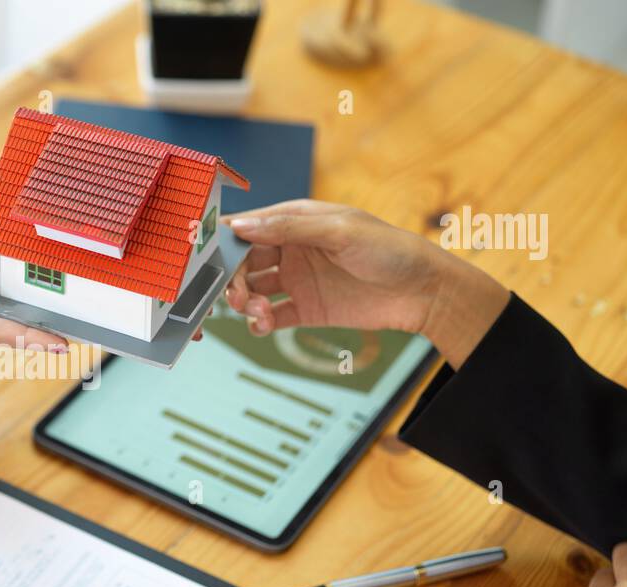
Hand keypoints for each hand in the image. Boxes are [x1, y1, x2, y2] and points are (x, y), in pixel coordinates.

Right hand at [223, 200, 509, 368]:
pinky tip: (265, 325)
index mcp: (296, 220)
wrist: (424, 292)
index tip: (202, 260)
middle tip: (236, 298)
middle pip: (243, 262)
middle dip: (232, 279)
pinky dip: (261, 322)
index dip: (223, 242)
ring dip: (245, 302)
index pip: (247, 227)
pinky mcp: (307, 309)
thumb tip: (240, 226)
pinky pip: (272, 316)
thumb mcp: (340, 230)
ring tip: (258, 313)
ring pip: (253, 290)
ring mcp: (298, 279)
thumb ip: (289, 227)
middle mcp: (291, 249)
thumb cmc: (389, 249)